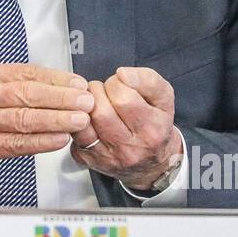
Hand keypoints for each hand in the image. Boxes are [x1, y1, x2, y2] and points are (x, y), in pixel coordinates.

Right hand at [0, 63, 93, 185]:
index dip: (56, 79)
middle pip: (27, 94)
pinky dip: (41, 142)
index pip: (26, 73)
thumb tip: (55, 86)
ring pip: (24, 119)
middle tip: (85, 100)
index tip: (77, 83)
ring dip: (57, 119)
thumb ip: (11, 85)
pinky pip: (17, 143)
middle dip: (61, 98)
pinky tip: (59, 139)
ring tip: (79, 119)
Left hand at [70, 67, 182, 192]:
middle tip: (103, 90)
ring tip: (94, 101)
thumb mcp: (164, 98)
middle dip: (97, 92)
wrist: (152, 162)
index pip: (124, 99)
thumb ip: (148, 80)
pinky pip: (73, 136)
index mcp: (151, 130)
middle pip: (101, 112)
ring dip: (83, 105)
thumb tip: (122, 74)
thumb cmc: (156, 125)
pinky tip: (87, 117)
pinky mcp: (89, 161)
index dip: (116, 83)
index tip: (118, 84)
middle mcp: (130, 148)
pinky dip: (75, 121)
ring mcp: (108, 158)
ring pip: (83, 125)